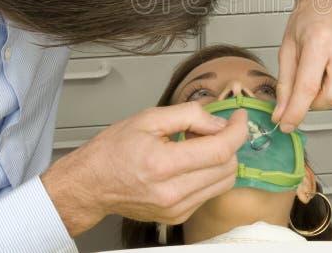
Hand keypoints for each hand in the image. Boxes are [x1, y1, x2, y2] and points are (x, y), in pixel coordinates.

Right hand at [41, 102, 247, 235]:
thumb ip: (190, 115)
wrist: (91, 184)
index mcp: (163, 164)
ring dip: (220, 159)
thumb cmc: (113, 150)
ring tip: (196, 146)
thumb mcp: (149, 118)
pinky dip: (209, 174)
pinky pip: (210, 193)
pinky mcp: (178, 216)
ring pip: (224, 182)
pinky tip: (189, 163)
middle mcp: (172, 192)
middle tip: (208, 129)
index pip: (220, 150)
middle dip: (227, 143)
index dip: (237, 131)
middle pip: (228, 167)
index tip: (239, 117)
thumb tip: (220, 123)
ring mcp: (176, 209)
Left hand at [272, 0, 331, 131]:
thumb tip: (281, 113)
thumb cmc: (309, 18)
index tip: (287, 124)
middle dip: (317, 103)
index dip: (296, 111)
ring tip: (326, 80)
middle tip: (309, 88)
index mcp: (319, 40)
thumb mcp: (287, 48)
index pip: (308, 87)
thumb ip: (285, 84)